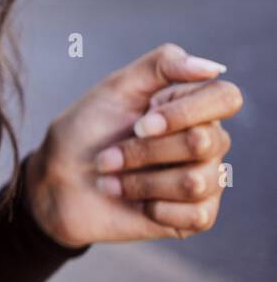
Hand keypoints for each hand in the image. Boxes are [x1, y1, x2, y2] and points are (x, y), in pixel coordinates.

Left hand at [27, 43, 240, 248]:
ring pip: (196, 181)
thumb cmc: (84, 132)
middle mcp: (206, 140)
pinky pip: (195, 214)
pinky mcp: (197, 215)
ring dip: (140, 181)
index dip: (183, 113)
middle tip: (107, 156)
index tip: (139, 124)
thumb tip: (213, 68)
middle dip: (144, 151)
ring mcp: (206, 178)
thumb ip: (161, 65)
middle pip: (204, 142)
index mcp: (189, 105)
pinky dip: (152, 207)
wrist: (56, 183)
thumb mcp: (114, 89)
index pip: (225, 98)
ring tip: (111, 178)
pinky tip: (132, 202)